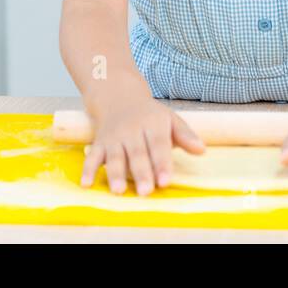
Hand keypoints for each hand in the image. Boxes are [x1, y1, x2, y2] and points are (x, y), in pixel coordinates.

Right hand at [80, 90, 204, 195]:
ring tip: (118, 191)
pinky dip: (87, 170)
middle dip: (140, 173)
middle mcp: (132, 130)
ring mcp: (114, 136)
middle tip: (145, 191)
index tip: (165, 181)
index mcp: (153, 124)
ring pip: (115, 156)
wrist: (117, 95)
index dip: (162, 163)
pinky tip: (86, 184)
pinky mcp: (99, 142)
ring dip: (115, 173)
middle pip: (137, 153)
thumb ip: (185, 135)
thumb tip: (202, 150)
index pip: (159, 145)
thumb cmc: (149, 114)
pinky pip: (92, 156)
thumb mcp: (170, 119)